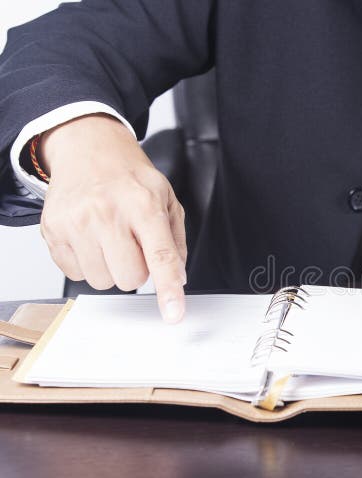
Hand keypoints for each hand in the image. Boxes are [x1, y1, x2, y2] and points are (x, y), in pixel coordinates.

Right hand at [38, 114, 186, 322]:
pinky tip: (91, 238)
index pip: (160, 256)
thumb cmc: (130, 178)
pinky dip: (87, 263)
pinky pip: (75, 273)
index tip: (174, 313)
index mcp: (143, 204)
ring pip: (101, 281)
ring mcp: (76, 222)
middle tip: (134, 245)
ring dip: (111, 268)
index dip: (168, 289)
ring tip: (111, 239)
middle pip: (129, 278)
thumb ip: (176, 241)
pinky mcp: (52, 230)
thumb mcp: (167, 199)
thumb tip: (178, 278)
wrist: (89, 149)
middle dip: (137, 270)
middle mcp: (107, 213)